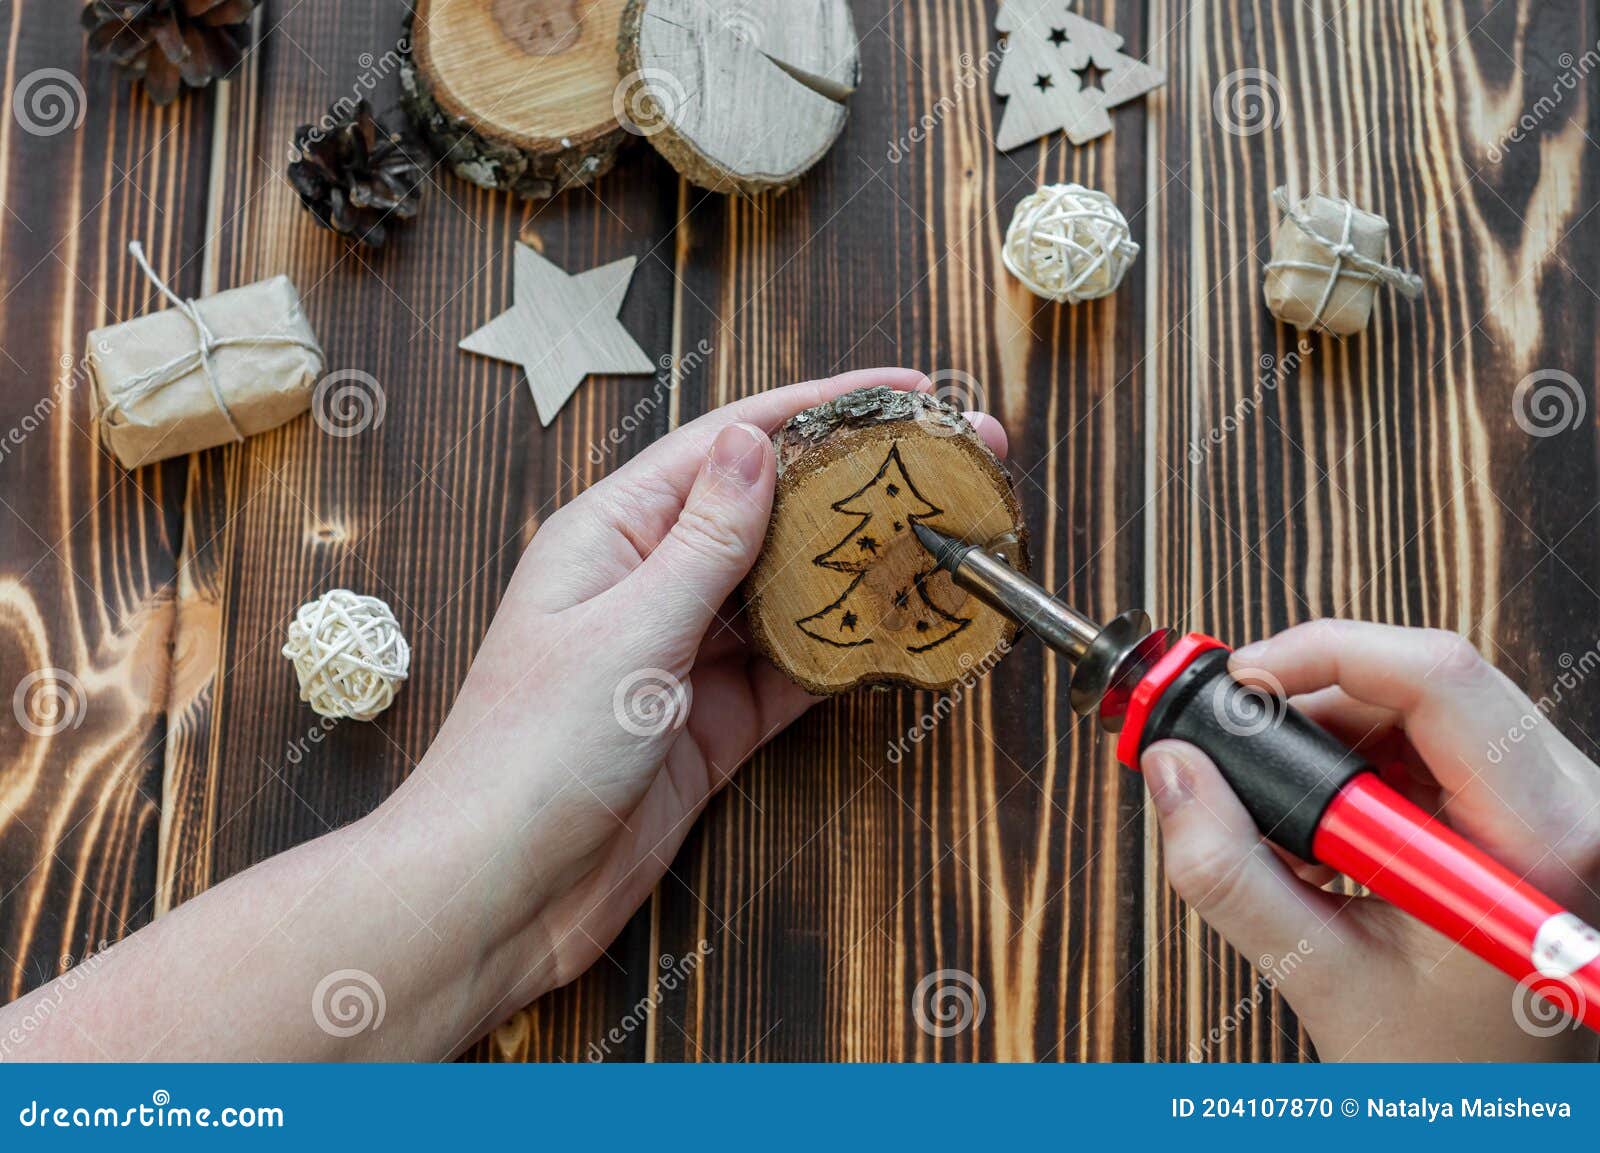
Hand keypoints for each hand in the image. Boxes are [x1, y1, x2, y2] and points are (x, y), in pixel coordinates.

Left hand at [387, 369, 1008, 1016]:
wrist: (498, 893)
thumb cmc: (530, 754)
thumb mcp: (630, 630)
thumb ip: (705, 542)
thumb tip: (756, 442)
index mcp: (612, 533)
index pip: (728, 446)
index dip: (819, 409)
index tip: (902, 391)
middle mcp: (649, 582)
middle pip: (769, 511)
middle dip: (857, 486)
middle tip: (949, 462)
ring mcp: (683, 653)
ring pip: (788, 590)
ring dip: (860, 568)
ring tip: (941, 537)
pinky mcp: (710, 722)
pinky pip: (791, 670)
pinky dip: (843, 652)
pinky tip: (899, 631)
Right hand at [1142, 619, 1599, 1059]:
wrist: (1498, 1110)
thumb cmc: (1444, 1068)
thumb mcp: (1320, 974)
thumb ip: (1229, 872)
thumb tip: (1171, 771)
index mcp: (1537, 840)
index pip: (1435, 679)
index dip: (1321, 656)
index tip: (1238, 686)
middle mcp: (1571, 802)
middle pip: (1429, 677)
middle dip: (1314, 701)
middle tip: (1236, 746)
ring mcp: (1560, 799)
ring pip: (1426, 698)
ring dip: (1333, 736)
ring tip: (1294, 823)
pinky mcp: (1534, 802)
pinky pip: (1436, 734)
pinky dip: (1361, 759)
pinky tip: (1333, 825)